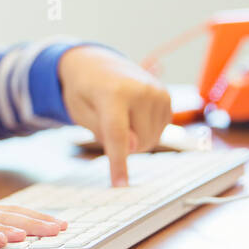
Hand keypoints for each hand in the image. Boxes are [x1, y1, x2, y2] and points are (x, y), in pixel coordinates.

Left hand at [58, 45, 172, 186]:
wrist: (96, 63)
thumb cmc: (84, 90)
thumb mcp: (81, 111)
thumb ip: (102, 131)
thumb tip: (134, 147)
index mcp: (113, 92)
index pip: (118, 135)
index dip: (118, 163)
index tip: (119, 185)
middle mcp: (141, 90)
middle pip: (138, 142)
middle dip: (122, 146)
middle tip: (106, 125)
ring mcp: (158, 93)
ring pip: (152, 140)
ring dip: (135, 140)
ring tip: (119, 116)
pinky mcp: (167, 98)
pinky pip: (161, 131)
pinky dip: (146, 130)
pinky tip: (133, 114)